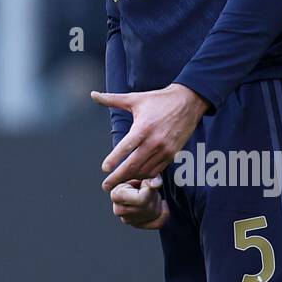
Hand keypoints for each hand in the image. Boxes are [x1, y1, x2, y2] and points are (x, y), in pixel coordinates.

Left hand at [92, 83, 208, 191]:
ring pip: (145, 170)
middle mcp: (154, 141)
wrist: (189, 102)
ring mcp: (164, 149)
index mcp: (143, 127)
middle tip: (106, 186)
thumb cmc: (159, 100)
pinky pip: (156, 170)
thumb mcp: (135, 98)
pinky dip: (145, 175)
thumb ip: (112, 99)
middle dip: (118, 177)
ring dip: (131, 177)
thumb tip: (93, 94)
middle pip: (133, 165)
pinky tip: (136, 175)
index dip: (114, 160)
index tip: (104, 169)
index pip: (126, 147)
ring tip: (119, 181)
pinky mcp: (172, 154)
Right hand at [109, 178, 168, 229]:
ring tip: (150, 194)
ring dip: (157, 202)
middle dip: (154, 195)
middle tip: (149, 188)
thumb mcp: (141, 172)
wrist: (132, 182)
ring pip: (154, 214)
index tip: (146, 183)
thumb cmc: (136, 175)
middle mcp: (119, 210)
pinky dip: (164, 213)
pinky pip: (158, 223)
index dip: (149, 190)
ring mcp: (127, 220)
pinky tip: (161, 204)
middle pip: (149, 207)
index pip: (141, 200)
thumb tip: (155, 184)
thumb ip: (149, 176)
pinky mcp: (136, 225)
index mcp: (116, 195)